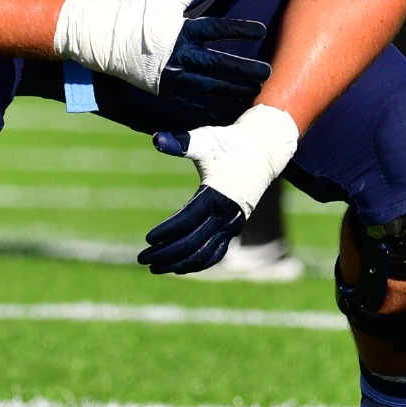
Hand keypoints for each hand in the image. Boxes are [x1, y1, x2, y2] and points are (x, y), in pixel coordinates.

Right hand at [54, 0, 268, 105]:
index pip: (218, 29)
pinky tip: (228, 107)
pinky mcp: (164, 90)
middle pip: (219, 66)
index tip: (261, 30)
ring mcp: (171, 77)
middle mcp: (179, 56)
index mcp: (182, 31)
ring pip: (209, 88)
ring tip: (253, 91)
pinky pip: (192, 102)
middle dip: (245, 71)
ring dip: (233, 90)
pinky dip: (212, 106)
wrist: (104, 39)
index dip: (240, 30)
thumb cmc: (137, 14)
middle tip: (267, 74)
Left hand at [138, 105, 299, 274]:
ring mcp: (232, 224)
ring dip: (180, 263)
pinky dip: (198, 263)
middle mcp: (226, 214)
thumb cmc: (230, 144)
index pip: (188, 221)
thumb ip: (181, 142)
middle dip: (167, 253)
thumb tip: (156, 139)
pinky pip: (216, 253)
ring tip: (155, 268)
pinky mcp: (234, 228)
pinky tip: (178, 267)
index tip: (148, 239)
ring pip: (205, 253)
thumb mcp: (205, 139)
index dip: (167, 231)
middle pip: (193, 243)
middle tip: (142, 259)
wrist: (262, 151)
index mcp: (217, 195)